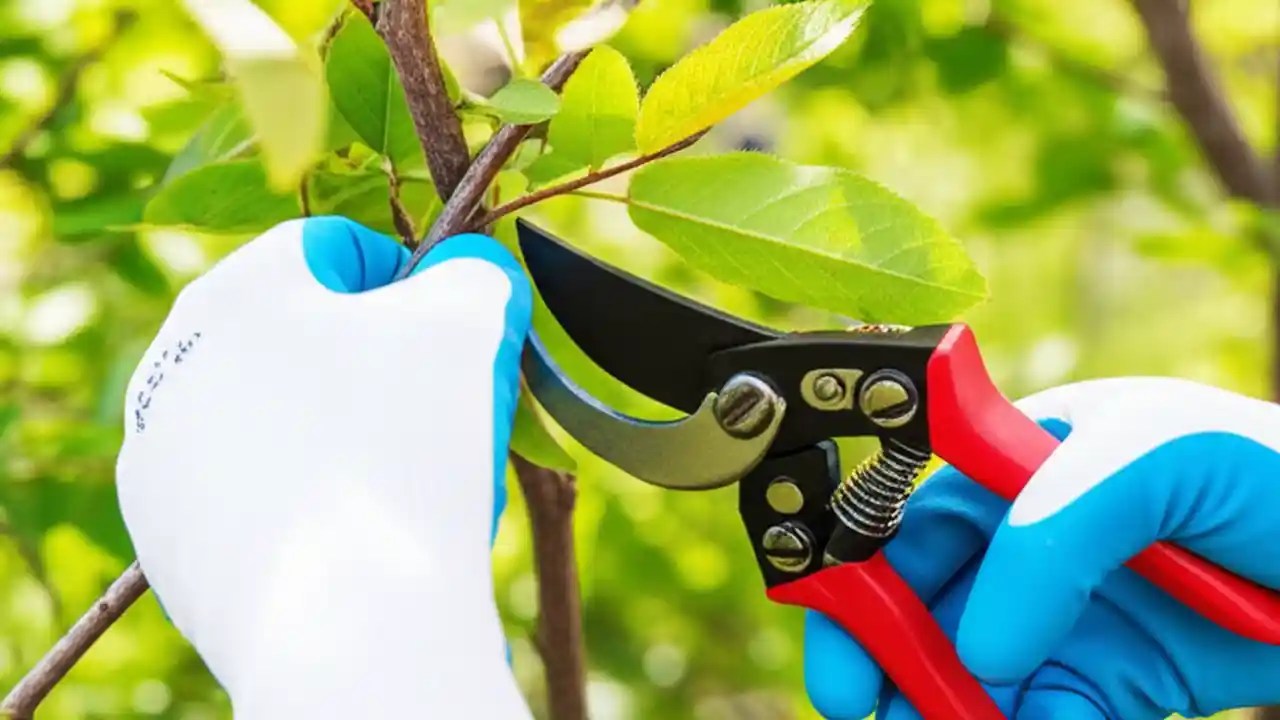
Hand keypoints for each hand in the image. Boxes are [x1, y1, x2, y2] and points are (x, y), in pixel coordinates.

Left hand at [116, 217, 531, 718]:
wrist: (349, 624)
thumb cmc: (406, 446)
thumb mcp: (469, 322)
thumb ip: (476, 272)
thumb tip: (472, 274)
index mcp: (238, 289)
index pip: (344, 252)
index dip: (417, 289)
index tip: (454, 345)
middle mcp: (175, 361)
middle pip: (307, 337)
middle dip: (381, 366)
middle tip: (438, 417)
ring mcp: (160, 456)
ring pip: (278, 415)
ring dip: (342, 430)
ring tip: (401, 483)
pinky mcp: (168, 538)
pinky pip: (254, 492)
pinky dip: (305, 499)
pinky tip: (352, 534)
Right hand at [805, 378, 1279, 718]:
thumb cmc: (1268, 471)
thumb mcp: (1150, 458)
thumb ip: (1050, 533)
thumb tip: (981, 644)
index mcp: (1014, 463)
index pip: (905, 517)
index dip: (858, 578)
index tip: (841, 641)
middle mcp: (1028, 542)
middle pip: (923, 607)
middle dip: (890, 661)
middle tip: (876, 709)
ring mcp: (1067, 616)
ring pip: (971, 675)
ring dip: (950, 708)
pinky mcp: (1113, 681)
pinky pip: (1042, 716)